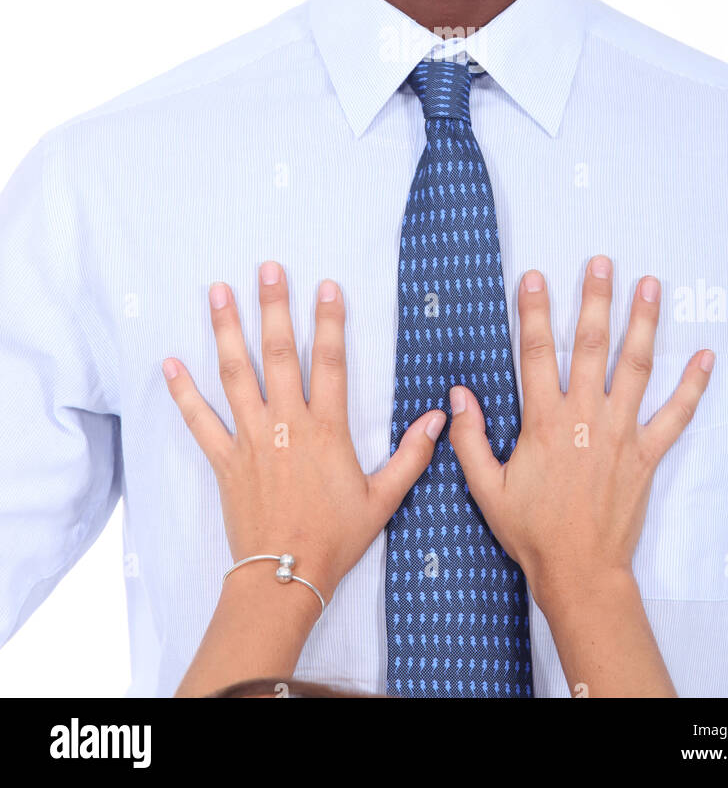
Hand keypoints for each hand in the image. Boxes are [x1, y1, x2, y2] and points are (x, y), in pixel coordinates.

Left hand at [163, 264, 445, 604]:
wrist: (285, 576)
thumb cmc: (336, 538)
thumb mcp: (384, 498)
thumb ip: (412, 454)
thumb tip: (440, 416)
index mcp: (326, 429)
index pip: (330, 362)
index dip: (330, 321)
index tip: (327, 285)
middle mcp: (286, 424)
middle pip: (279, 354)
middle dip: (273, 307)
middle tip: (267, 268)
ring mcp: (252, 439)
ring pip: (236, 374)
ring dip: (226, 330)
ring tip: (218, 291)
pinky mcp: (225, 460)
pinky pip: (199, 421)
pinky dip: (183, 392)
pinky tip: (170, 362)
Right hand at [447, 258, 713, 610]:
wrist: (580, 572)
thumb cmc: (532, 532)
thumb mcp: (486, 488)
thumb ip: (469, 438)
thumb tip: (457, 394)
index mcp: (544, 422)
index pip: (537, 352)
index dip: (535, 311)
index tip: (536, 276)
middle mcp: (585, 418)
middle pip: (593, 345)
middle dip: (596, 299)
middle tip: (602, 262)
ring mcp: (621, 433)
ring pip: (636, 367)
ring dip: (644, 322)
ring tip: (650, 284)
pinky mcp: (647, 454)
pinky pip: (675, 415)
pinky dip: (693, 386)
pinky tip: (706, 356)